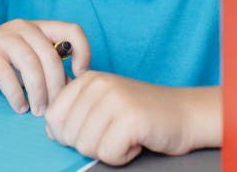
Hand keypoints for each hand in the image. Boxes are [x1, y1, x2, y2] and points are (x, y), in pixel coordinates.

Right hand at [0, 19, 90, 115]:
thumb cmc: (5, 63)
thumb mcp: (32, 64)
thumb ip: (51, 71)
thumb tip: (73, 88)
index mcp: (40, 27)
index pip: (71, 30)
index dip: (83, 51)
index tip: (79, 76)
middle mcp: (23, 27)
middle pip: (50, 55)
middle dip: (55, 85)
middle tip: (53, 109)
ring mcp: (3, 37)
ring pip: (29, 64)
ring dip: (38, 92)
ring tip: (37, 111)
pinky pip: (6, 74)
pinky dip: (16, 94)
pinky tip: (19, 107)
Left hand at [44, 72, 220, 165]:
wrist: (186, 114)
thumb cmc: (142, 115)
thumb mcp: (102, 106)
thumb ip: (74, 114)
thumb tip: (49, 131)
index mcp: (87, 79)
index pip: (53, 117)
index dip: (70, 134)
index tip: (97, 129)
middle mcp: (98, 83)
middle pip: (68, 135)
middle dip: (90, 144)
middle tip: (115, 132)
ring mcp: (115, 98)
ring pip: (85, 146)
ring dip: (107, 151)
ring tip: (127, 135)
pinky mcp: (131, 117)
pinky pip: (108, 154)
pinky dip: (123, 156)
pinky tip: (137, 141)